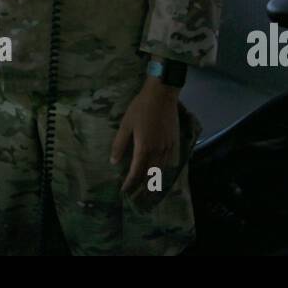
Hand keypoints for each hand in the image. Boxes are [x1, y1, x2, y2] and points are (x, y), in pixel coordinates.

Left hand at [111, 81, 179, 195]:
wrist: (162, 95)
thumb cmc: (141, 108)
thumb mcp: (126, 125)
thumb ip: (119, 144)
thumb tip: (113, 162)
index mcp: (144, 148)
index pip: (136, 172)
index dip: (129, 183)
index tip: (124, 190)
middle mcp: (157, 152)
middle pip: (150, 175)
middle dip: (141, 185)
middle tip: (135, 193)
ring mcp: (168, 148)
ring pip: (161, 170)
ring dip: (153, 180)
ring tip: (146, 186)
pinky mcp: (174, 142)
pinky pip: (168, 162)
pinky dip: (162, 170)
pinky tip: (158, 170)